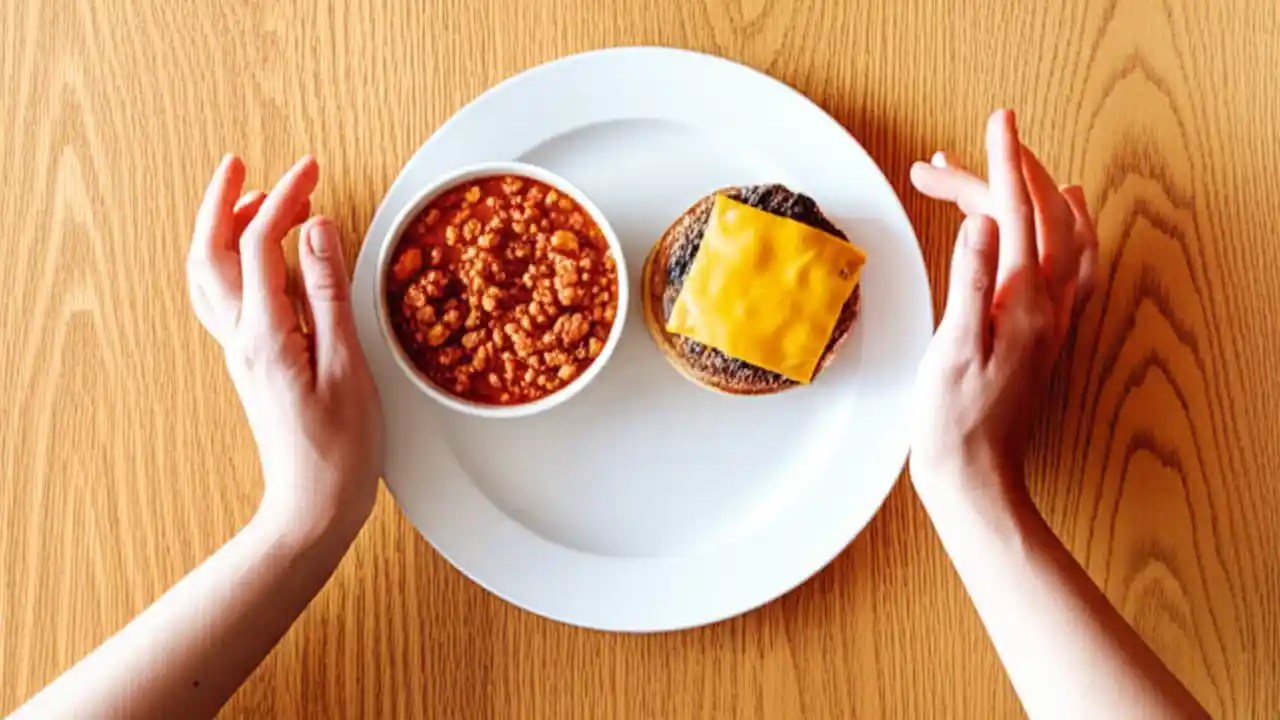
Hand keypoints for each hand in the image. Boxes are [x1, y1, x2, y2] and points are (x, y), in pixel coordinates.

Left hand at [187, 155, 382, 543]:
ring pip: (211, 276)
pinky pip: (226, 297)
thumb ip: (328, 293)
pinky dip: (235, 262)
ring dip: (224, 230)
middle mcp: (241, 338)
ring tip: (253, 201)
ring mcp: (242, 351)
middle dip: (224, 202)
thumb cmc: (338, 448)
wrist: (311, 505)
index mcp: (265, 334)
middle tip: (245, 166)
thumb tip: (316, 231)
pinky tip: (264, 260)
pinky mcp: (253, 362)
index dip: (283, 198)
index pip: (262, 244)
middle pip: (212, 253)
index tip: (309, 170)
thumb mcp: (346, 365)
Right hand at [907, 110, 1097, 494]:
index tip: (995, 120)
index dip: (1002, 162)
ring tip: (1005, 168)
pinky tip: (1043, 229)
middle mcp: (1051, 305)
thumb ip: (972, 281)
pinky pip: (1070, 266)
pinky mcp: (1045, 335)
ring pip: (1062, 236)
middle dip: (997, 176)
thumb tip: (985, 220)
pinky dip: (1059, 231)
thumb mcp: (953, 349)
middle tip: (940, 163)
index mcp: (1025, 302)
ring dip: (1033, 195)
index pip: (1017, 212)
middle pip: (1037, 216)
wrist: (976, 476)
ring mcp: (1053, 320)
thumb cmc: (954, 421)